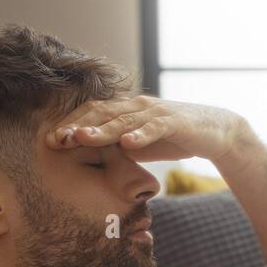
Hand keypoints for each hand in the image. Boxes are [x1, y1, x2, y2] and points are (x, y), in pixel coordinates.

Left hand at [46, 95, 250, 164]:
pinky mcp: (175, 122)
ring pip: (124, 120)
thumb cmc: (172, 138)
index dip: (72, 124)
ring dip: (102, 129)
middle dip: (78, 125)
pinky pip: (154, 127)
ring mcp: (156, 112)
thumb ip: (116, 148)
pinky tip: (127, 143)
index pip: (93, 113)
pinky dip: (140, 134)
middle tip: (58, 138)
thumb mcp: (139, 145)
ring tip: (83, 138)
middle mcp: (137, 106)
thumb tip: (89, 161)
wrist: (215, 132)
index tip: (51, 140)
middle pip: (102, 113)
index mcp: (126, 110)